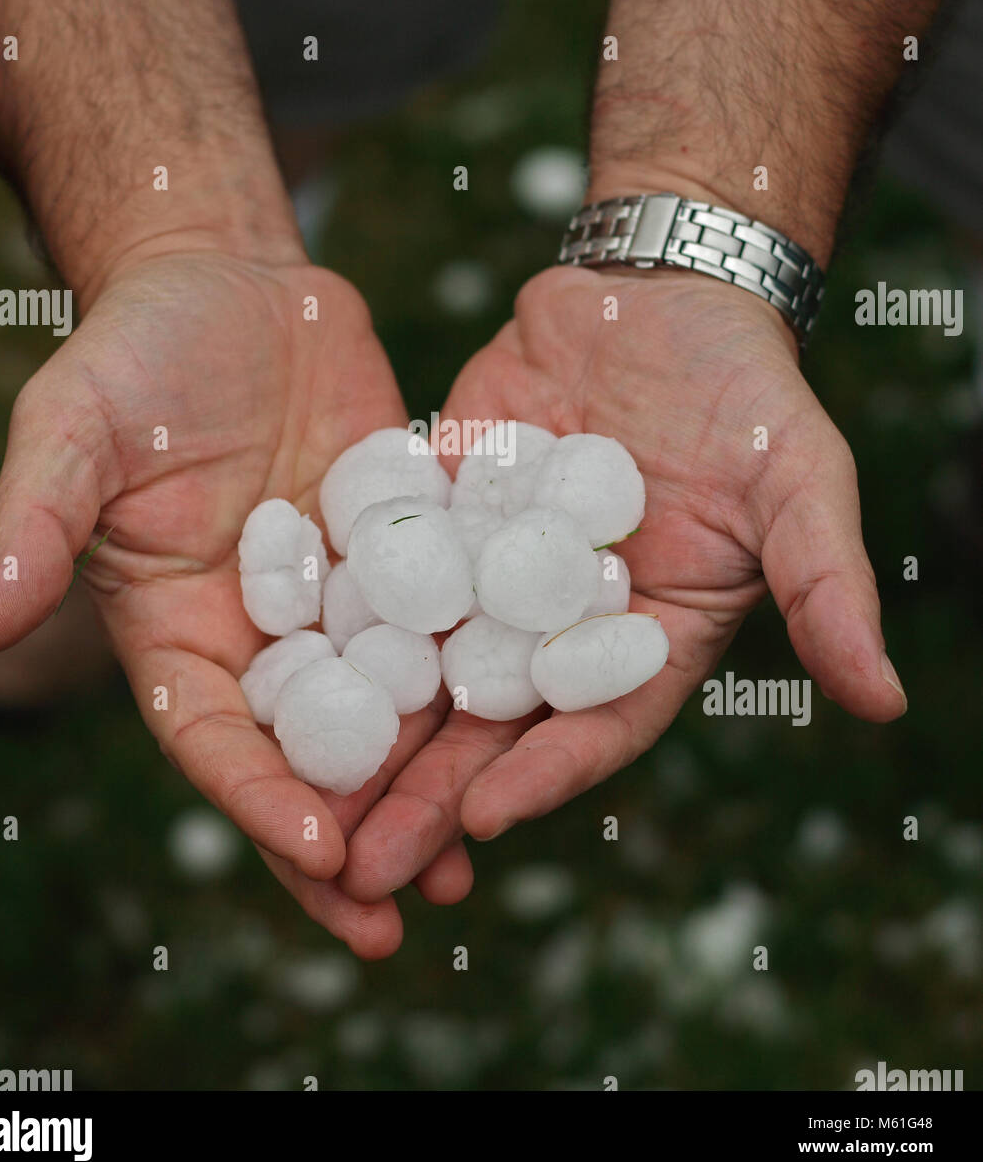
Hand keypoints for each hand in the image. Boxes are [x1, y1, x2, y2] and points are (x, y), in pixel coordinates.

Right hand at [0, 246, 468, 954]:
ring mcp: (343, 596)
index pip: (214, 737)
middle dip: (346, 840)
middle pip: (306, 755)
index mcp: (179, 629)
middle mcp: (265, 632)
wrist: (230, 284)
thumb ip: (38, 522)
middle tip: (398, 919)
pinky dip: (479, 676)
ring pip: (385, 709)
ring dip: (423, 787)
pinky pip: (448, 619)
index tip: (322, 853)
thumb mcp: (76, 427)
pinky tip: (528, 722)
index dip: (259, 800)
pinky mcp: (407, 549)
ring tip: (474, 864)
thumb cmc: (136, 351)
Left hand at [338, 263, 905, 906]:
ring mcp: (487, 569)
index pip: (595, 725)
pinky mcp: (435, 510)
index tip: (489, 818)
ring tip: (299, 789)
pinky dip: (335, 610)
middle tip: (362, 864)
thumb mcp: (800, 484)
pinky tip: (276, 654)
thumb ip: (824, 584)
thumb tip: (885, 699)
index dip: (547, 773)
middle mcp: (555, 623)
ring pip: (419, 660)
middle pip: (488, 723)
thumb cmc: (748, 395)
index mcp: (643, 641)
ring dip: (366, 728)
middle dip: (429, 792)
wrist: (660, 297)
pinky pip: (382, 563)